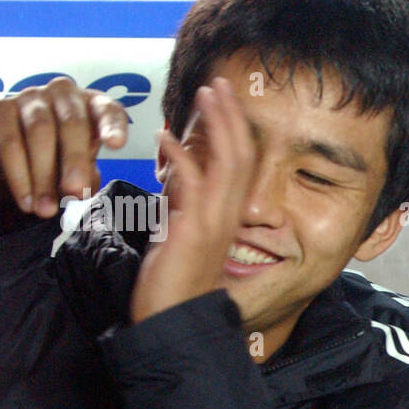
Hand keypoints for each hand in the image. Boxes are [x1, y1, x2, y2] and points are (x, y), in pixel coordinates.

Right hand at [0, 77, 128, 218]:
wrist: (8, 144)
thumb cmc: (59, 152)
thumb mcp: (80, 163)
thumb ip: (86, 174)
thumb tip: (81, 192)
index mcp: (93, 104)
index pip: (108, 111)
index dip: (113, 126)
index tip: (115, 145)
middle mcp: (63, 93)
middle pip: (72, 123)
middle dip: (74, 161)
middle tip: (74, 192)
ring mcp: (30, 97)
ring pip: (39, 132)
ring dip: (43, 176)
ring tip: (46, 209)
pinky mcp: (0, 109)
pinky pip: (11, 143)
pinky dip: (19, 177)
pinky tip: (26, 201)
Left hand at [129, 78, 253, 324]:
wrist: (172, 323)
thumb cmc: (172, 286)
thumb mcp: (178, 236)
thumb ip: (180, 207)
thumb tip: (172, 181)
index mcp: (227, 217)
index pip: (239, 165)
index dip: (234, 131)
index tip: (222, 102)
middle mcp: (228, 217)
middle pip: (242, 155)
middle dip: (231, 117)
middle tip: (219, 85)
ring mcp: (215, 223)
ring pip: (228, 164)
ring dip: (216, 126)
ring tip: (205, 95)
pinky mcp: (194, 232)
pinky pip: (193, 186)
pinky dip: (180, 157)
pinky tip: (166, 137)